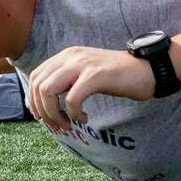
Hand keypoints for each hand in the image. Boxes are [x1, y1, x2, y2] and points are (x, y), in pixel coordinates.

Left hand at [27, 47, 153, 130]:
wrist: (148, 69)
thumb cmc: (118, 77)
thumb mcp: (86, 74)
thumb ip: (67, 81)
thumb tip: (46, 104)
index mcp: (66, 55)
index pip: (35, 76)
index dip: (32, 99)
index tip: (41, 116)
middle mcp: (71, 56)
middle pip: (38, 85)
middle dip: (42, 110)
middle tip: (56, 125)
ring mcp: (83, 64)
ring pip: (49, 91)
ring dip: (54, 114)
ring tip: (68, 124)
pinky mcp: (96, 75)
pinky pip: (72, 99)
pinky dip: (74, 113)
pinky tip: (85, 118)